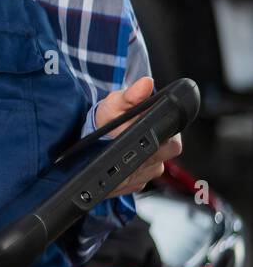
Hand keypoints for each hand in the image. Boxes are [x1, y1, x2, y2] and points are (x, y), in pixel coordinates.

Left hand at [94, 75, 179, 197]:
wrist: (96, 129)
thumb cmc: (111, 114)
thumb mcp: (117, 102)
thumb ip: (131, 95)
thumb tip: (145, 83)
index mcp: (162, 129)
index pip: (171, 143)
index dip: (155, 146)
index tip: (136, 145)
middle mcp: (162, 149)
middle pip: (159, 162)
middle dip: (140, 159)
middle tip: (120, 155)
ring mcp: (152, 165)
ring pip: (147, 174)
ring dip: (130, 171)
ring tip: (113, 164)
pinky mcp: (139, 178)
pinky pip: (136, 183)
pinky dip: (123, 181)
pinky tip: (111, 174)